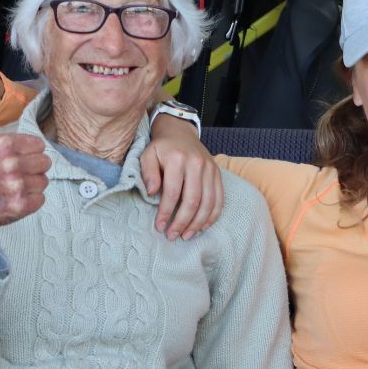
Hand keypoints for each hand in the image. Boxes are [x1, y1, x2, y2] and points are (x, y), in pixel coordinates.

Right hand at [0, 89, 49, 261]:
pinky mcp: (21, 205)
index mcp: (1, 145)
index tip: (13, 159)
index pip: (39, 145)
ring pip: (44, 180)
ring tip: (14, 187)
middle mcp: (8, 164)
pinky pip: (41, 198)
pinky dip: (31, 201)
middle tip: (14, 175)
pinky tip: (15, 200)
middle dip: (32, 169)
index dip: (28, 153)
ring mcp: (15, 186)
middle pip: (45, 162)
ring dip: (32, 185)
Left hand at [141, 115, 222, 239]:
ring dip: (198, 223)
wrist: (180, 133)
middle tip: (172, 235)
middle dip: (182, 222)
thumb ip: (147, 172)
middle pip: (192, 200)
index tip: (159, 226)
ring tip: (187, 235)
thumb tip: (152, 192)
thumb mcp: (148, 155)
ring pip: (208, 202)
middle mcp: (197, 164)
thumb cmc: (162, 148)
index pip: (172, 192)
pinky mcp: (218, 174)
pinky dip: (212, 216)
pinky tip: (203, 227)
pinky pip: (219, 199)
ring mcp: (210, 169)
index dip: (166, 212)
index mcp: (178, 159)